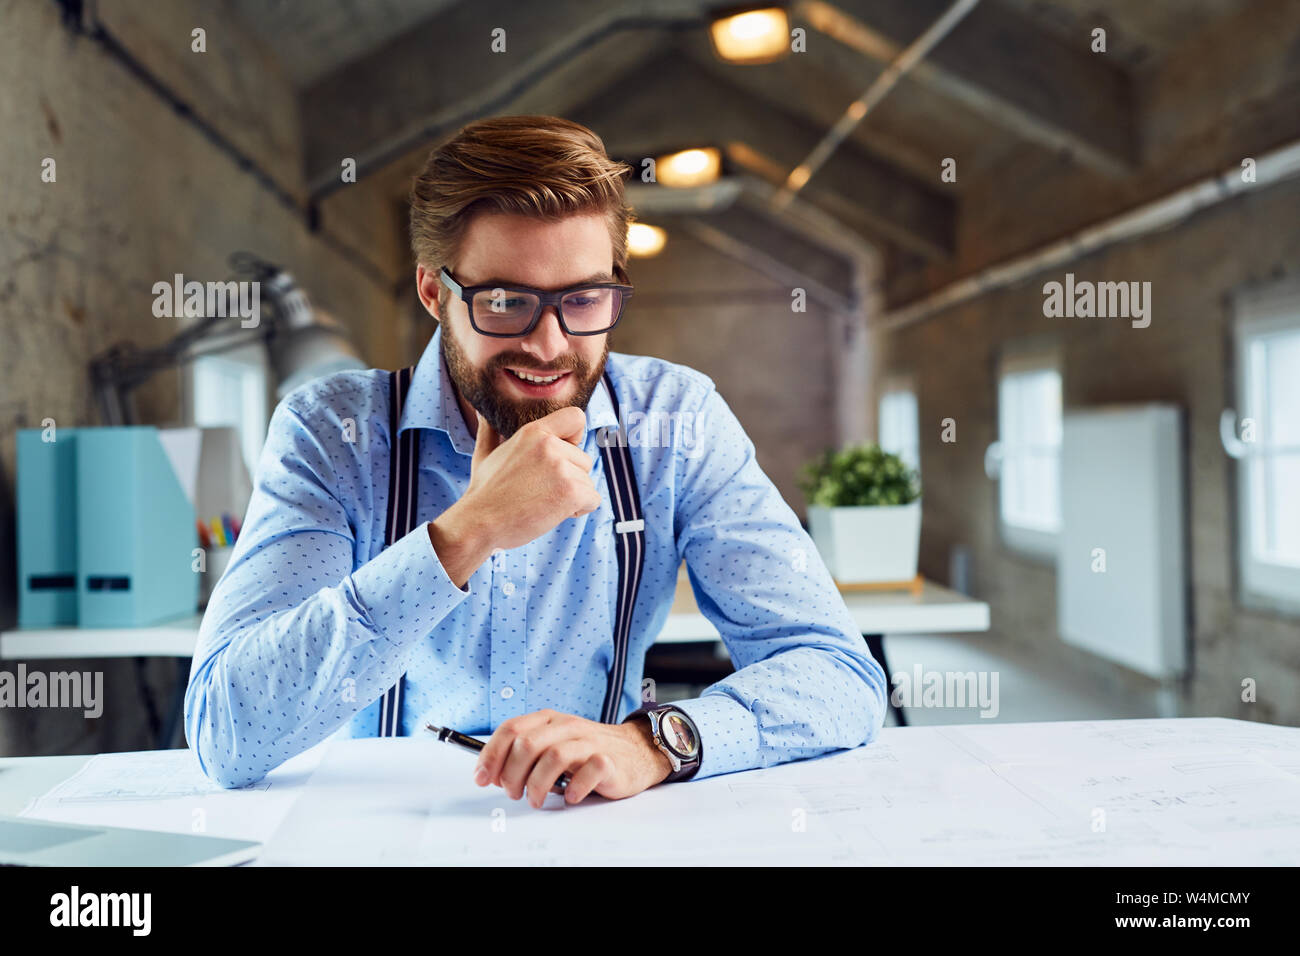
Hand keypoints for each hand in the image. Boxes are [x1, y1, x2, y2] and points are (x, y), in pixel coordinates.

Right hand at [428, 407, 600, 585]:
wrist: (479, 523)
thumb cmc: (484, 492)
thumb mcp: (485, 454)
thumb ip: (490, 431)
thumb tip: (482, 413)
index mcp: (533, 432)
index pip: (575, 417)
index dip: (576, 438)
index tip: (565, 454)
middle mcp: (549, 445)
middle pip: (584, 460)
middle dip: (570, 478)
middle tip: (541, 491)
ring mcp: (561, 468)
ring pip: (588, 482)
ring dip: (572, 497)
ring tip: (543, 503)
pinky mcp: (570, 491)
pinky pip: (593, 500)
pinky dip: (579, 510)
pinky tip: (553, 513)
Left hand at [474, 709, 673, 807]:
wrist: (634, 751)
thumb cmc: (587, 751)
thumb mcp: (552, 743)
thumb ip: (522, 753)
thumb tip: (489, 773)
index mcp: (549, 720)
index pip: (511, 729)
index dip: (491, 755)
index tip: (483, 778)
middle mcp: (567, 726)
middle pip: (527, 744)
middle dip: (511, 774)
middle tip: (513, 793)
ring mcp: (589, 742)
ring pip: (553, 757)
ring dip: (537, 785)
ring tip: (535, 799)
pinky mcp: (608, 760)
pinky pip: (588, 771)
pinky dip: (573, 789)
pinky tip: (569, 796)